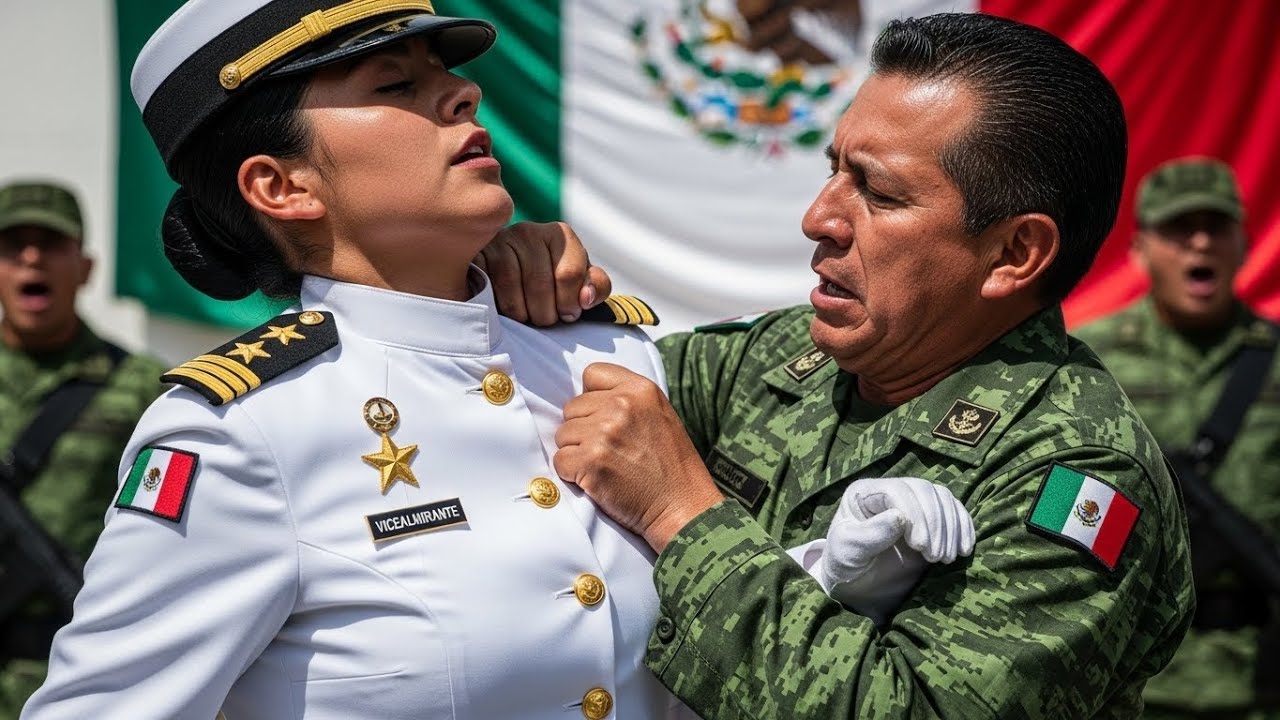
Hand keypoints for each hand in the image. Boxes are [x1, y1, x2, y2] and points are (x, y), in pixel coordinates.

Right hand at [475, 221, 612, 325]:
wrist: (506, 283)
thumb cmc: (551, 286)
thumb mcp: (580, 286)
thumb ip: (596, 288)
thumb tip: (585, 298)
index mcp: (560, 235)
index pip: (570, 274)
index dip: (569, 303)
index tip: (567, 315)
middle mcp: (529, 231)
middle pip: (540, 283)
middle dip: (545, 314)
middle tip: (543, 321)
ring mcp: (500, 240)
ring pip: (512, 287)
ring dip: (521, 314)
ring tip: (525, 317)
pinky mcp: (477, 255)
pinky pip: (489, 288)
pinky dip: (498, 307)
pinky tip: (504, 310)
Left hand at [554, 363, 723, 552]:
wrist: (682, 507)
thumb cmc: (670, 465)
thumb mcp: (659, 414)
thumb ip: (626, 399)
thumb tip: (586, 397)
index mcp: (640, 388)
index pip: (592, 373)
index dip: (592, 398)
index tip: (605, 419)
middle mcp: (621, 405)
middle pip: (572, 407)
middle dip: (583, 429)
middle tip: (609, 450)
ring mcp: (605, 433)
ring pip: (563, 435)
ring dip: (576, 452)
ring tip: (606, 465)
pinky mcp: (591, 461)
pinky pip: (560, 461)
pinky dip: (572, 474)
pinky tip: (597, 479)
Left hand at [797, 476, 973, 624]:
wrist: (859, 583)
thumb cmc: (847, 566)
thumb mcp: (848, 553)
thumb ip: (869, 535)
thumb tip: (899, 517)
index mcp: (864, 493)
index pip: (896, 490)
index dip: (913, 513)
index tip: (919, 546)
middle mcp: (890, 491)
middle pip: (923, 491)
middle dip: (934, 523)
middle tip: (935, 557)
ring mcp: (912, 501)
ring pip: (941, 498)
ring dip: (950, 528)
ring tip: (946, 558)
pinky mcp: (931, 517)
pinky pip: (954, 511)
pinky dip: (963, 527)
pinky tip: (965, 549)